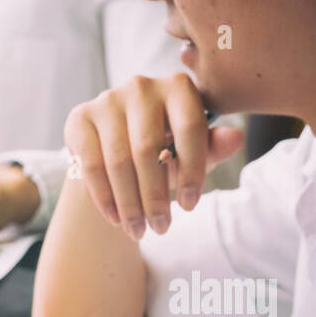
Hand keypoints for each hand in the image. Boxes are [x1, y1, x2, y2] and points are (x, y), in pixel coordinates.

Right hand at [63, 73, 243, 239]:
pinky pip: (91, 165)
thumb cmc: (165, 147)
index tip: (190, 207)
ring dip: (129, 204)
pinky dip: (104, 198)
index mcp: (178, 85)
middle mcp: (141, 85)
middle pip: (148, 149)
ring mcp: (106, 100)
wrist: (117, 146)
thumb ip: (213, 146)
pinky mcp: (79, 118)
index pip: (189, 128)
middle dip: (155, 196)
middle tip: (161, 229)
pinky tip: (116, 219)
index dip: (192, 171)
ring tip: (139, 231)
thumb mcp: (193, 150)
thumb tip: (236, 139)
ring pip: (118, 162)